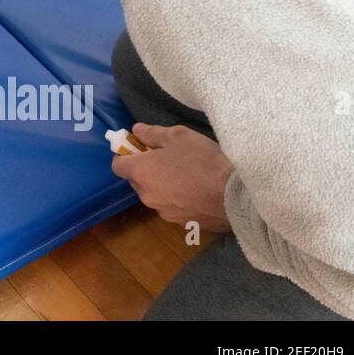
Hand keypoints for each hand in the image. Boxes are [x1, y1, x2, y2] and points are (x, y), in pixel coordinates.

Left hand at [112, 123, 234, 233]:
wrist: (235, 195)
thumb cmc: (204, 160)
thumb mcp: (178, 136)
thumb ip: (152, 133)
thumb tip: (137, 131)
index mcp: (141, 173)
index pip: (117, 165)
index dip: (126, 155)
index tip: (141, 149)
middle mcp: (146, 196)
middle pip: (137, 181)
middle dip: (147, 170)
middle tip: (168, 158)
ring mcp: (163, 212)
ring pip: (155, 195)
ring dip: (163, 185)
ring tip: (187, 175)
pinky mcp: (181, 224)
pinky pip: (172, 207)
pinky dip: (178, 199)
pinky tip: (197, 191)